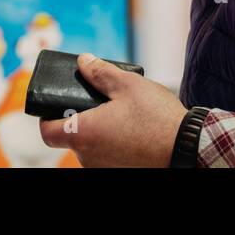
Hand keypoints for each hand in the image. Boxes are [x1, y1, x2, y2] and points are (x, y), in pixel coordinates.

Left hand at [38, 54, 188, 167]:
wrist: (187, 147)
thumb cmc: (157, 118)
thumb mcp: (128, 85)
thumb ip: (100, 72)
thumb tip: (83, 61)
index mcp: (83, 133)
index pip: (47, 131)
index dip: (47, 116)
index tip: (57, 104)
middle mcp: (88, 157)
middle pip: (71, 136)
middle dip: (82, 117)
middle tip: (102, 101)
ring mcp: (103, 168)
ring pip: (91, 146)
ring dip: (100, 131)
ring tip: (124, 115)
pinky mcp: (119, 172)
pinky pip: (107, 155)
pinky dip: (113, 143)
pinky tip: (133, 131)